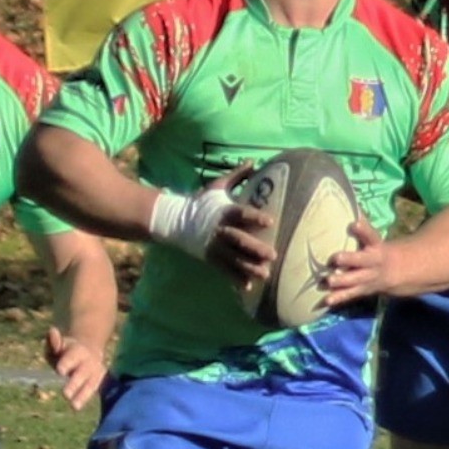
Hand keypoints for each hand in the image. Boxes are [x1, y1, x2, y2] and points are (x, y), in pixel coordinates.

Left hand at [43, 326, 105, 410]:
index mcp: (78, 350)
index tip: (60, 371)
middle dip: (75, 383)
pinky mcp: (99, 380)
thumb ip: (53, 342)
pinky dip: (86, 397)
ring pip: (91, 384)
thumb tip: (52, 331)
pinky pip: (93, 389)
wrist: (89, 348)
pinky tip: (76, 407)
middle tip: (65, 394)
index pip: (72, 357)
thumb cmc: (66, 350)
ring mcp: (96, 371)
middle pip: (83, 373)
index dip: (67, 363)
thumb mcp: (58, 344)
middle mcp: (90, 361)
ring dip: (83, 395)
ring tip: (74, 406)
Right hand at [202, 161, 277, 286]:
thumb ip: (237, 176)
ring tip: (266, 274)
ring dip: (250, 267)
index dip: (255, 217)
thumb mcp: (217, 186)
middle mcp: (220, 230)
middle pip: (240, 240)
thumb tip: (253, 161)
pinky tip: (248, 287)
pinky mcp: (210, 258)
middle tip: (273, 255)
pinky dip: (235, 279)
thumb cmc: (201, 202)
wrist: (175, 220)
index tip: (270, 221)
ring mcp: (214, 246)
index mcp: (224, 211)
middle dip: (256, 248)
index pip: (241, 214)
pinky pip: (224, 270)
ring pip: (234, 259)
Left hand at [321, 217, 395, 308]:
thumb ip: (362, 226)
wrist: (396, 273)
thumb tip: (347, 202)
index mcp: (375, 246)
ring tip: (327, 281)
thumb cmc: (376, 249)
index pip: (370, 236)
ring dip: (341, 281)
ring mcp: (367, 278)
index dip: (363, 230)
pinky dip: (338, 298)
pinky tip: (326, 300)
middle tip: (335, 258)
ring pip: (355, 280)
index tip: (355, 223)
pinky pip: (349, 295)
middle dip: (349, 260)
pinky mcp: (361, 290)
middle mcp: (372, 263)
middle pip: (362, 261)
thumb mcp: (373, 238)